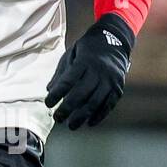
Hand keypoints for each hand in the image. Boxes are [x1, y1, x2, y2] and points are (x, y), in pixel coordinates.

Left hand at [45, 14, 132, 129]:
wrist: (115, 41)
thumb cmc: (88, 49)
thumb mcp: (72, 53)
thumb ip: (61, 72)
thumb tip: (49, 90)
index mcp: (85, 61)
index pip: (68, 80)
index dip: (57, 94)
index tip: (48, 104)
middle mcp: (99, 71)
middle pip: (81, 94)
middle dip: (67, 109)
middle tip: (58, 118)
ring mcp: (110, 80)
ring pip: (95, 102)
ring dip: (82, 116)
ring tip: (71, 125)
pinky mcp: (118, 88)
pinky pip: (108, 105)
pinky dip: (99, 116)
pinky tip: (89, 123)